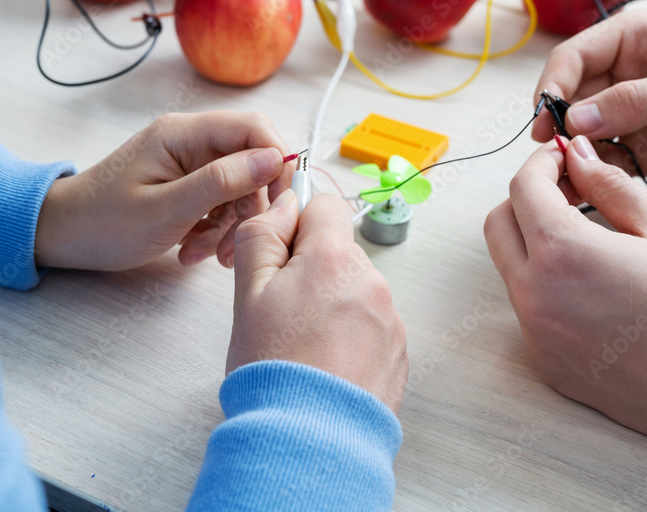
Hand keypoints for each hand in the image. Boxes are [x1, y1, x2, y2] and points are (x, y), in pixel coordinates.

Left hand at [35, 112, 292, 270]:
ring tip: (203, 256)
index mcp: (184, 133)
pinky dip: (216, 230)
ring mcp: (189, 163)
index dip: (276, 162)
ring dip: (232, 226)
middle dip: (252, 206)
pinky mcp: (187, 185)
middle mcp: (191, 141)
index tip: (279, 204)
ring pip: (239, 188)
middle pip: (251, 162)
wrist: (62, 237)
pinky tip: (193, 252)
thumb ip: (221, 183)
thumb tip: (273, 160)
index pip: (255, 128)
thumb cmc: (103, 223)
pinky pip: (221, 203)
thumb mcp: (165, 209)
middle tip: (238, 245)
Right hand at [227, 191, 407, 412]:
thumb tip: (283, 205)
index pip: (324, 206)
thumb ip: (261, 238)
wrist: (308, 441)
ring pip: (355, 291)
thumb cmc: (274, 370)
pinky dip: (351, 338)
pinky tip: (326, 365)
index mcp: (334, 260)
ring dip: (333, 305)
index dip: (297, 224)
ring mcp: (391, 320)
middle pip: (339, 253)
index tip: (280, 253)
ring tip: (304, 347)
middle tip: (282, 312)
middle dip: (312, 270)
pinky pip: (372, 327)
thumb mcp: (247, 295)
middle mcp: (372, 283)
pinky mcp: (399, 353)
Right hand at [532, 10, 646, 185]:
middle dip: (559, 122)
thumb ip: (635, 102)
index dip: (555, 86)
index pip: (575, 57)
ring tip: (564, 173)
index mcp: (638, 38)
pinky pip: (608, 160)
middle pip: (573, 96)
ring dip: (572, 151)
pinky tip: (587, 185)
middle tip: (552, 150)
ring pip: (585, 131)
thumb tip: (578, 119)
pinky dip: (593, 172)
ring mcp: (638, 113)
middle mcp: (631, 74)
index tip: (548, 118)